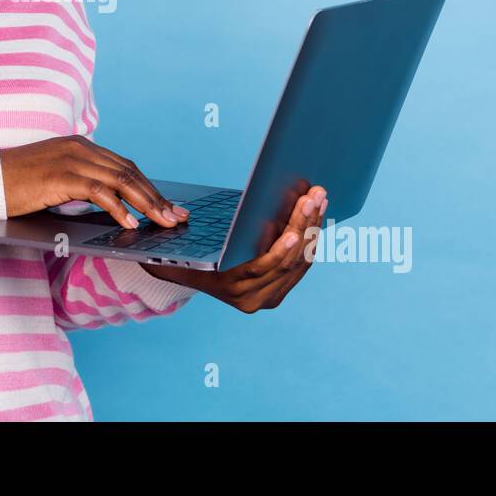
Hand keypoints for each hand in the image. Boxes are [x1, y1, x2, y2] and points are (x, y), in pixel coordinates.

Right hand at [0, 135, 190, 229]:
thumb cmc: (15, 186)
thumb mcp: (54, 181)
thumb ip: (81, 185)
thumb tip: (111, 207)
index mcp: (80, 146)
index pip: (124, 167)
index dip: (149, 187)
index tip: (169, 206)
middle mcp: (80, 148)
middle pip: (129, 172)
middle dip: (156, 197)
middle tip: (177, 217)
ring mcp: (71, 160)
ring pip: (121, 180)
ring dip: (147, 204)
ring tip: (163, 223)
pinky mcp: (61, 176)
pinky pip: (99, 191)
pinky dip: (118, 208)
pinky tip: (130, 223)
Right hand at [144, 185, 326, 312]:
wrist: (190, 278)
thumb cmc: (183, 259)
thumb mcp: (176, 251)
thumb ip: (178, 238)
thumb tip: (175, 217)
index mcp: (231, 289)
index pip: (262, 270)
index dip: (281, 252)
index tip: (295, 232)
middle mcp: (253, 298)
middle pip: (288, 263)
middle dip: (304, 226)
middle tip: (314, 196)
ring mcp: (270, 296)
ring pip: (301, 262)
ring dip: (313, 227)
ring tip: (320, 198)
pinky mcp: (281, 288)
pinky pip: (303, 263)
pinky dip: (311, 237)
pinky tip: (316, 213)